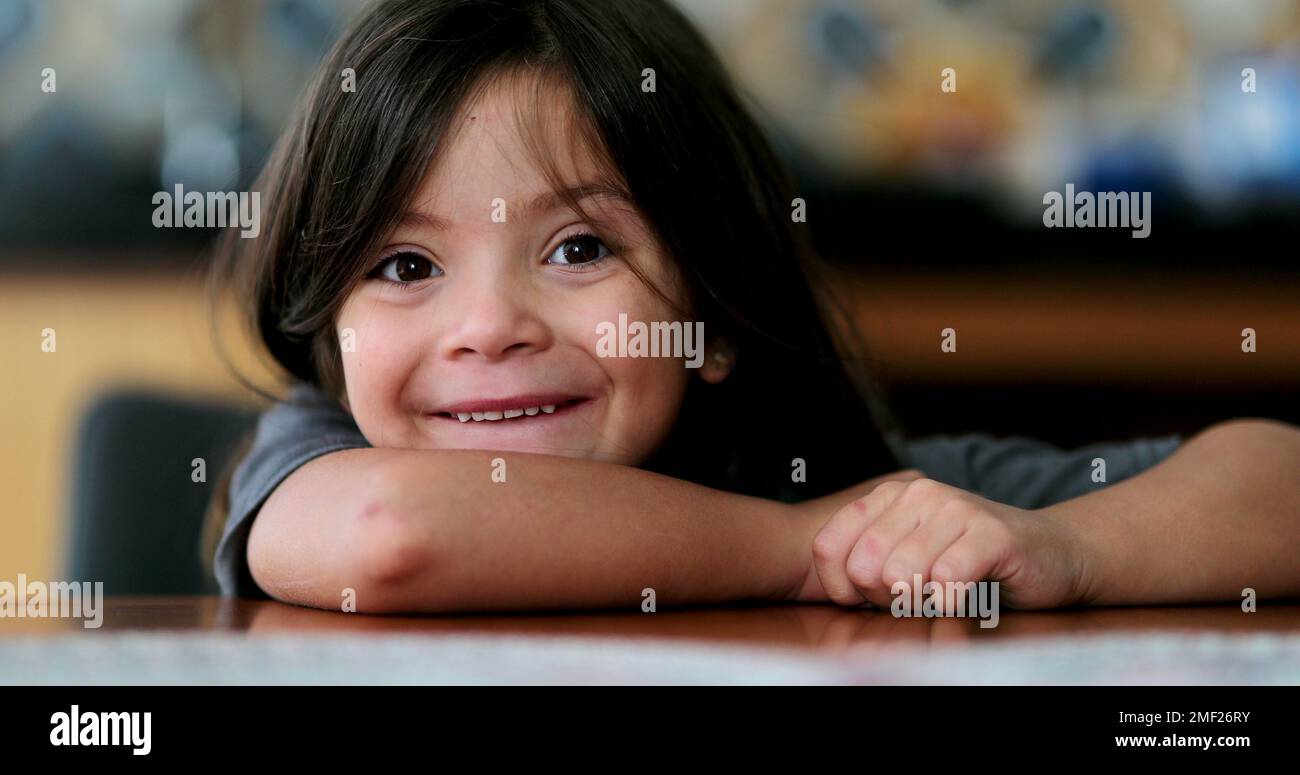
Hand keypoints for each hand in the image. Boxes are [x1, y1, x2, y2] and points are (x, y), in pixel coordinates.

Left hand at [790, 476, 1085, 610]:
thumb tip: (838, 589)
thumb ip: (868, 562)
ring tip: (940, 596)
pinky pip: (947, 581)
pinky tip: (962, 598)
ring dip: (918, 603)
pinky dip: (949, 603)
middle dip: (881, 598)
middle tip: (913, 599)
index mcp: (888, 497)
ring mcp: (956, 509)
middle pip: (863, 565)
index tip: (865, 600)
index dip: (840, 587)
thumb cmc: (971, 562)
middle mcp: (919, 494)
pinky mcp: (991, 533)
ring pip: (902, 574)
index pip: (828, 546)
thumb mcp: (909, 554)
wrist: (1051, 554)